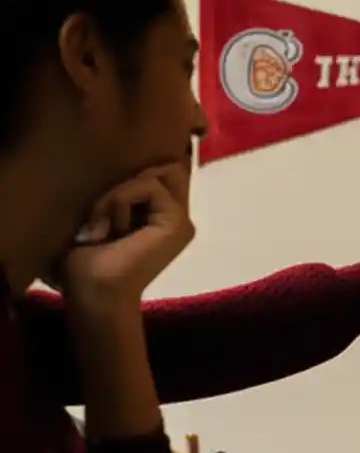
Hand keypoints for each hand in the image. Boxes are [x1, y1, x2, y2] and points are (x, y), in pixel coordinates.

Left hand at [58, 163, 193, 309]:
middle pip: (167, 166)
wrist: (93, 292)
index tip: (108, 196)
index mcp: (161, 216)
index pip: (162, 171)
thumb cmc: (86, 259)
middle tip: (105, 207)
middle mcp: (176, 216)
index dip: (141, 169)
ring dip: (117, 192)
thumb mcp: (99, 212)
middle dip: (131, 177)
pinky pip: (149, 187)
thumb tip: (121, 160)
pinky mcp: (177, 223)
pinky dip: (120, 201)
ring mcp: (181, 220)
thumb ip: (117, 188)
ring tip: (101, 223)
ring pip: (154, 173)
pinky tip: (108, 228)